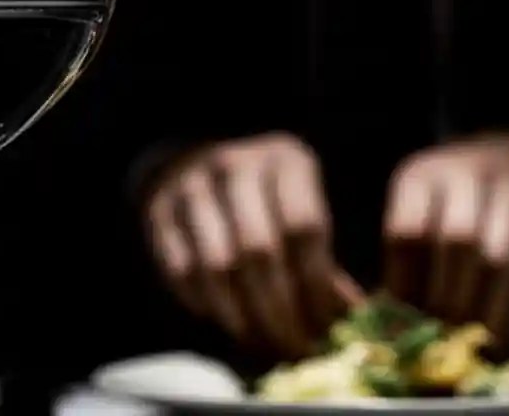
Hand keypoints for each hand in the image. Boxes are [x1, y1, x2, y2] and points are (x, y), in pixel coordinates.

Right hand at [142, 132, 361, 357]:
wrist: (195, 164)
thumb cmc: (265, 200)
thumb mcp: (302, 209)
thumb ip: (323, 263)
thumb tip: (349, 319)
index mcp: (287, 160)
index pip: (304, 228)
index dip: (315, 286)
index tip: (324, 329)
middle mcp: (237, 165)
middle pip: (260, 252)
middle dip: (279, 312)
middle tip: (294, 349)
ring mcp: (192, 185)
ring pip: (218, 267)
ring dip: (243, 317)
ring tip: (263, 343)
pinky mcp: (159, 211)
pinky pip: (182, 271)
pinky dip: (207, 305)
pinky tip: (228, 321)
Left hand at [382, 134, 508, 348]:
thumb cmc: (452, 198)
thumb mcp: (419, 205)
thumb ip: (406, 258)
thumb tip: (394, 329)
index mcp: (423, 177)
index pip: (408, 231)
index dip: (403, 285)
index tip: (399, 324)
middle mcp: (468, 178)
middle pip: (458, 242)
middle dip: (447, 301)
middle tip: (438, 342)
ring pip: (498, 261)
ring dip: (482, 313)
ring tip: (469, 349)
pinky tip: (498, 342)